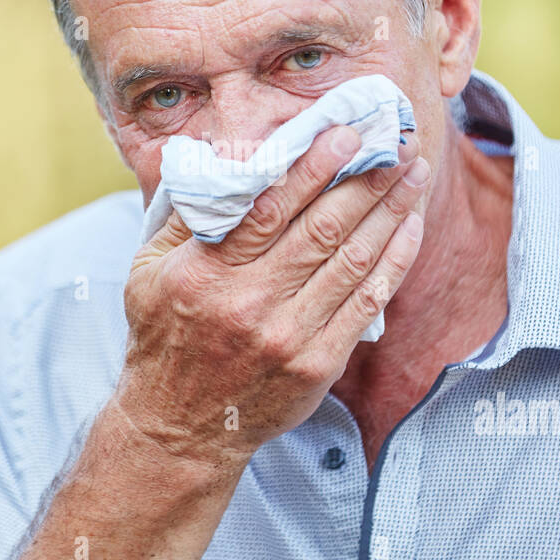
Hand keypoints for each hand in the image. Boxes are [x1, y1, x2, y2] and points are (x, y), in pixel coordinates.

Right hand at [115, 126, 428, 467]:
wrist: (180, 427)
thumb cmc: (164, 337)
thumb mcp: (147, 269)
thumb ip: (185, 212)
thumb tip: (222, 156)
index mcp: (206, 272)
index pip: (269, 208)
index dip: (312, 166)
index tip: (345, 132)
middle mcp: (250, 302)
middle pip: (322, 229)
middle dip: (366, 179)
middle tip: (399, 141)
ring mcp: (288, 336)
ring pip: (352, 261)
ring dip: (389, 212)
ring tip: (413, 173)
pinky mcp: (318, 365)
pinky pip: (367, 304)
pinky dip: (393, 262)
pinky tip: (409, 228)